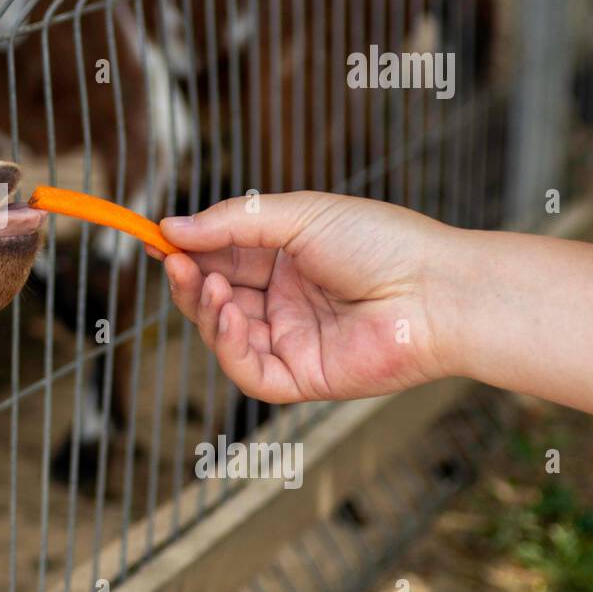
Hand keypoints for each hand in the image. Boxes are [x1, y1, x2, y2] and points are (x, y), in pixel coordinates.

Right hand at [149, 191, 454, 404]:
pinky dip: (228, 345)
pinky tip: (229, 315)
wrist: (437, 291)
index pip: (220, 256)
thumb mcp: (298, 216)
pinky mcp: (302, 376)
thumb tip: (168, 228)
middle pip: (213, 296)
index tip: (155, 239)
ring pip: (222, 334)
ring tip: (209, 284)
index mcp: (285, 258)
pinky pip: (248, 370)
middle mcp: (284, 301)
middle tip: (172, 261)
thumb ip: (232, 223)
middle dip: (188, 280)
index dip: (186, 250)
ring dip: (205, 309)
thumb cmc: (381, 243)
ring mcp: (291, 340)